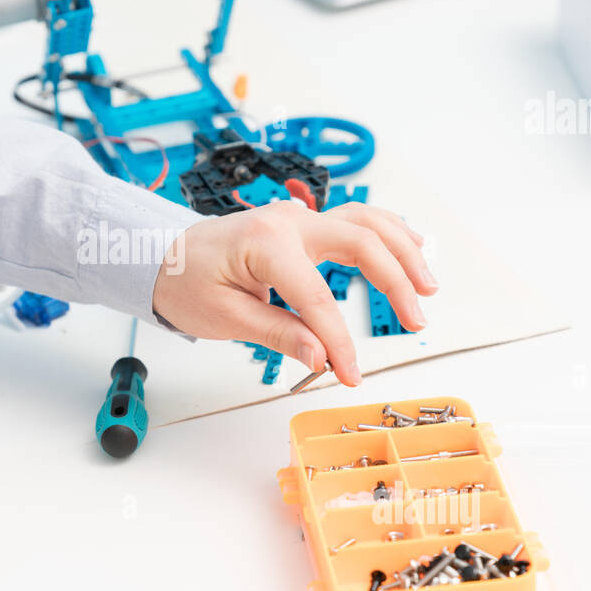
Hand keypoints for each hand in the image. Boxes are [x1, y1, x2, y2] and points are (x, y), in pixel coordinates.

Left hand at [152, 201, 436, 386]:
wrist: (162, 255)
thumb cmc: (186, 282)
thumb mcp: (225, 318)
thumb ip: (279, 334)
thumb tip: (321, 358)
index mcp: (265, 243)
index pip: (318, 298)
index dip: (340, 341)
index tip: (351, 373)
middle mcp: (288, 221)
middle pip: (362, 242)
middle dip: (396, 283)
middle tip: (416, 322)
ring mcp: (298, 217)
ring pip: (367, 221)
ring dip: (403, 250)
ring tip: (428, 285)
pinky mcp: (302, 223)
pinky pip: (356, 220)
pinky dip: (387, 233)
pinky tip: (411, 248)